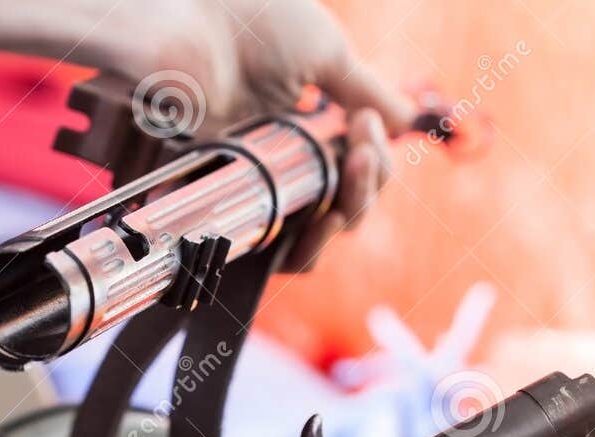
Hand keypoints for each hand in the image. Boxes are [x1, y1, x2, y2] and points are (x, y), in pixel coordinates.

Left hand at [140, 0, 416, 268]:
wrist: (189, 40)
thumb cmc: (250, 27)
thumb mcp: (325, 51)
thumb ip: (367, 92)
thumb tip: (405, 121)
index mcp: (313, 117)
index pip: (364, 160)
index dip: (377, 153)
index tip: (365, 122)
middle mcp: (293, 154)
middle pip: (355, 196)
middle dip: (373, 178)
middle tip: (361, 151)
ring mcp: (267, 183)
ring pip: (329, 226)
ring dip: (355, 208)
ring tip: (350, 181)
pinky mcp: (242, 209)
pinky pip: (287, 250)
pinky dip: (315, 243)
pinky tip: (330, 217)